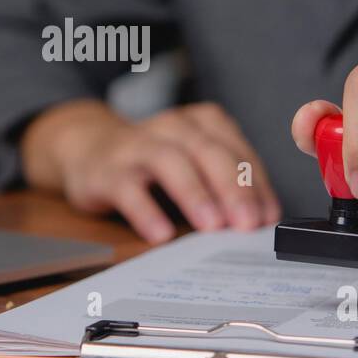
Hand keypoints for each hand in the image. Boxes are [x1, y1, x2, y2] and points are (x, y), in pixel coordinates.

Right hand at [22, 99, 281, 242]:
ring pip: (170, 162)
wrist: (89, 149)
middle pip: (207, 152)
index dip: (256, 183)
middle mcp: (171, 127)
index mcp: (201, 123)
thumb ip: (226, 185)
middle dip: (232, 188)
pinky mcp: (108, 171)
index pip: (235, 150)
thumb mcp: (195, 163)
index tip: (268, 217)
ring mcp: (137, 146)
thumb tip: (262, 220)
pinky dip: (147, 211)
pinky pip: (128, 189)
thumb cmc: (154, 163)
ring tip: (213, 226)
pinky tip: (161, 234)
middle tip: (248, 224)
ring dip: (195, 194)